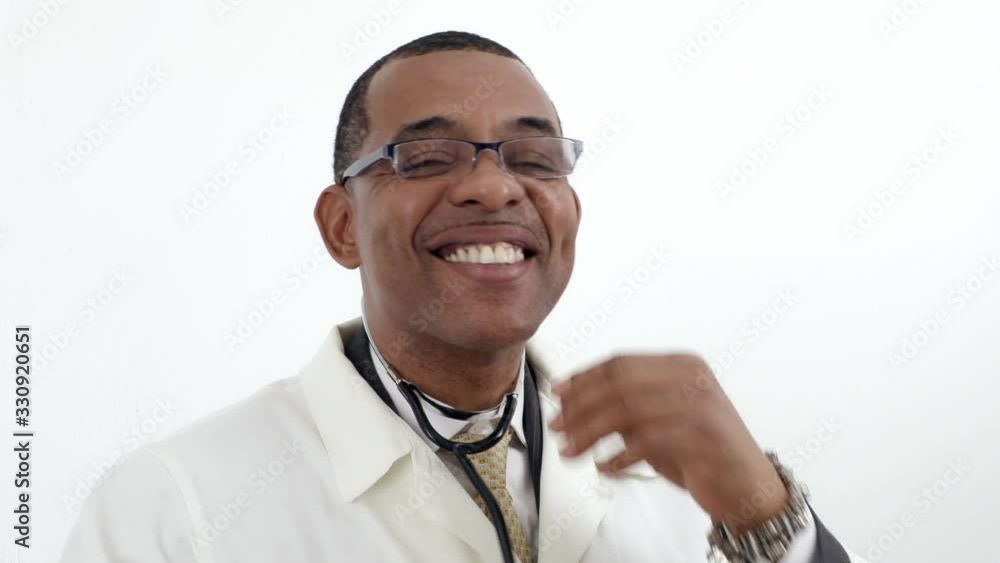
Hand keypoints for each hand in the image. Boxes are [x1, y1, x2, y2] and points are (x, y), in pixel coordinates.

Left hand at [549, 354, 787, 531]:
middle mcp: (692, 379)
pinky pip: (647, 441)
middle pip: (620, 383)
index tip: (558, 394)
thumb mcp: (661, 419)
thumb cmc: (700, 452)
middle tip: (557, 426)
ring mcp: (700, 406)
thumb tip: (573, 401)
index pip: (620, 363)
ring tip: (570, 451)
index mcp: (681, 365)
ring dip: (591, 433)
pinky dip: (619, 456)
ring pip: (628, 411)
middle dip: (581, 405)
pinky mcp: (703, 437)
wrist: (747, 486)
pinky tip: (605, 467)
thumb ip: (627, 405)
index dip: (584, 377)